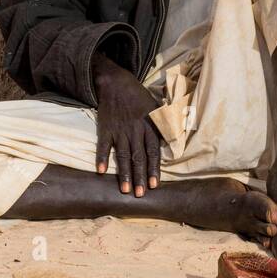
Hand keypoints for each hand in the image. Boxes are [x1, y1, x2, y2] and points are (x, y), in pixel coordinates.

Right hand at [92, 54, 161, 196]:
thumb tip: (176, 140)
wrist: (116, 83)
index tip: (155, 185)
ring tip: (125, 190)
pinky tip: (101, 172)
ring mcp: (119, 130)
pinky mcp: (105, 128)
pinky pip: (103, 145)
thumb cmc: (139, 97)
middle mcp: (135, 130)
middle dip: (140, 177)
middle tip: (141, 194)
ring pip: (122, 155)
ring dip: (124, 174)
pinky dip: (101, 158)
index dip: (154, 169)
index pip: (153, 152)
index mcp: (149, 126)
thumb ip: (165, 125)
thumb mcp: (157, 107)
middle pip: (138, 157)